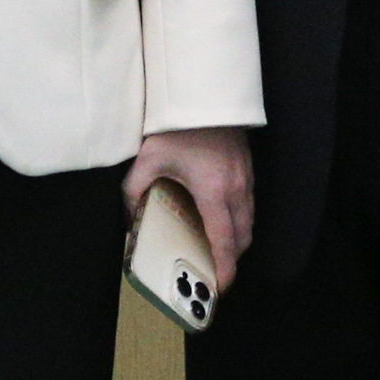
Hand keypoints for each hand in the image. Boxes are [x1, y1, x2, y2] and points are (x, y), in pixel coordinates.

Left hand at [123, 126, 254, 291]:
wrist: (202, 92)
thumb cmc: (176, 125)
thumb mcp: (147, 159)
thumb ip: (134, 192)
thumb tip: (129, 220)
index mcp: (213, 191)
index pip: (224, 241)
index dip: (225, 268)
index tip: (221, 287)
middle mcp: (235, 188)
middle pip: (242, 237)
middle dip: (231, 258)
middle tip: (214, 271)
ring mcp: (246, 176)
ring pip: (249, 220)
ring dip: (237, 239)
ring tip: (217, 248)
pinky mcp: (248, 167)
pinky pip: (250, 203)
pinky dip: (240, 219)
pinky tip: (222, 218)